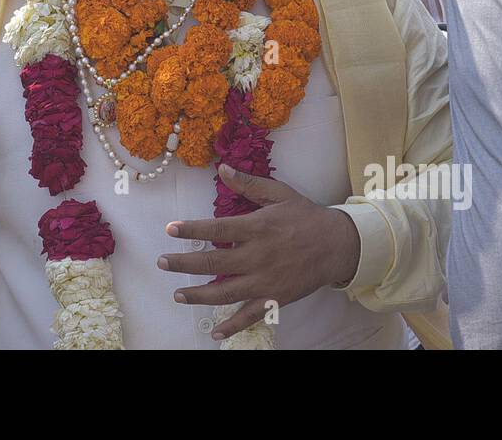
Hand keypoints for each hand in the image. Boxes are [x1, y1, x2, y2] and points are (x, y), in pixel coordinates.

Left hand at [157, 163, 359, 340]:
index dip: (191, 229)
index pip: (217, 229)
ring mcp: (266, 280)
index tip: (170, 229)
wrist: (339, 245)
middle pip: (214, 262)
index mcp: (258, 227)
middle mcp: (258, 256)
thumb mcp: (280, 193)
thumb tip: (222, 168)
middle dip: (184, 263)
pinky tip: (214, 333)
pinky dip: (232, 326)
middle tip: (162, 263)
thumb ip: (249, 184)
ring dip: (198, 295)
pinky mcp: (276, 298)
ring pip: (225, 292)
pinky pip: (250, 316)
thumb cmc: (306, 216)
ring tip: (178, 294)